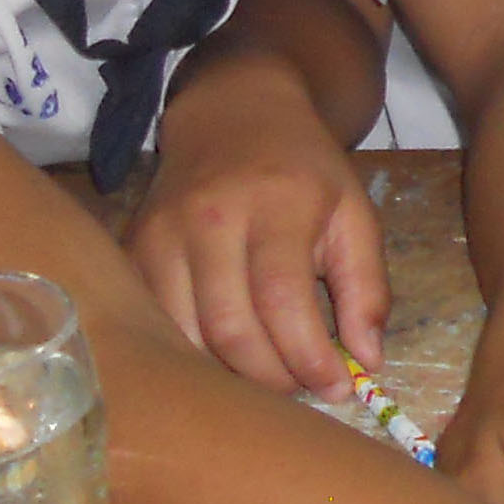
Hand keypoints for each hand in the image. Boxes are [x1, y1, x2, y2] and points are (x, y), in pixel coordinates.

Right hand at [127, 56, 381, 397]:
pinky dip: (192, 355)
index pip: (282, 299)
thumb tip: (371, 361)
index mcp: (275, 204)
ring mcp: (161, 235)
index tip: (338, 389)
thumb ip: (368, 287)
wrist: (233, 115)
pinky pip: (155, 323)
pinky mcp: (132, 250)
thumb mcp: (355, 214)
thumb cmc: (304, 171)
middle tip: (305, 388)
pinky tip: (227, 359)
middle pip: (230, 327)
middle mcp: (209, 219)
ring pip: (186, 335)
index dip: (308, 357)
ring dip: (231, 375)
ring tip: (272, 376)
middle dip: (272, 376)